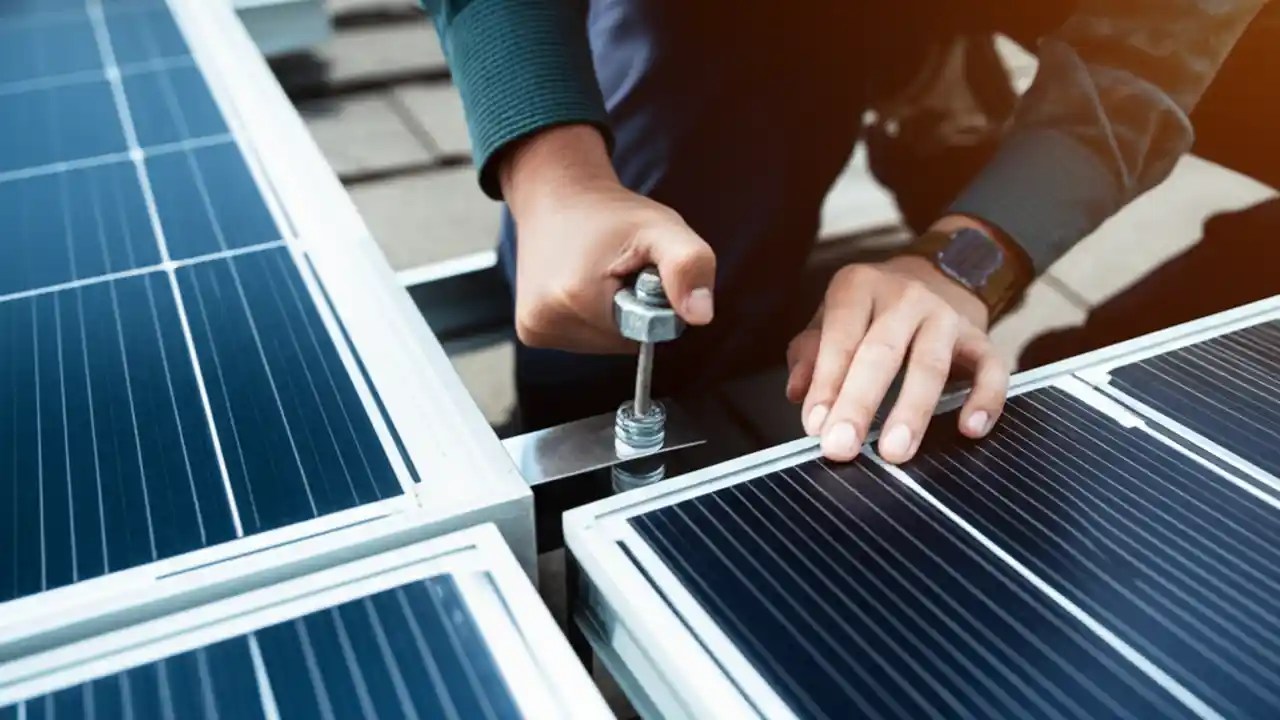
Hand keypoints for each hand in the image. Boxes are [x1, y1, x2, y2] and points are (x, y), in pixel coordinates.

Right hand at [500, 125, 714, 352]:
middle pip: (621, 341)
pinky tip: (581, 285)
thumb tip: (701, 315)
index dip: (653, 305)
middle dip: (633, 310)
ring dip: (611, 315)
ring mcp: (534, 330)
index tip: (639, 272)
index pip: (643, 334)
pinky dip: (591, 318)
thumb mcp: (662, 227)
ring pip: (602, 342)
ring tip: (597, 275)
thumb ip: (689, 264)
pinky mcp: (530, 331)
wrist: (556, 194)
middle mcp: (546, 322)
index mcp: (576, 300)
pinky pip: (581, 338)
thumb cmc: (611, 212)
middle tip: (620, 270)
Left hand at [785, 254, 1008, 463]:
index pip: (840, 336)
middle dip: (860, 403)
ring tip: (895, 452)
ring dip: (912, 412)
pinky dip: (985, 400)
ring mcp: (947, 316)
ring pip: (930, 365)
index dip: (826, 382)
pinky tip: (969, 429)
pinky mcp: (981, 338)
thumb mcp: (831, 319)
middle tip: (842, 447)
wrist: (935, 278)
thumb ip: (810, 353)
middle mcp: (905, 296)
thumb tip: (797, 393)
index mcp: (859, 286)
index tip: (815, 426)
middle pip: (881, 352)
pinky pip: (990, 370)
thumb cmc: (869, 312)